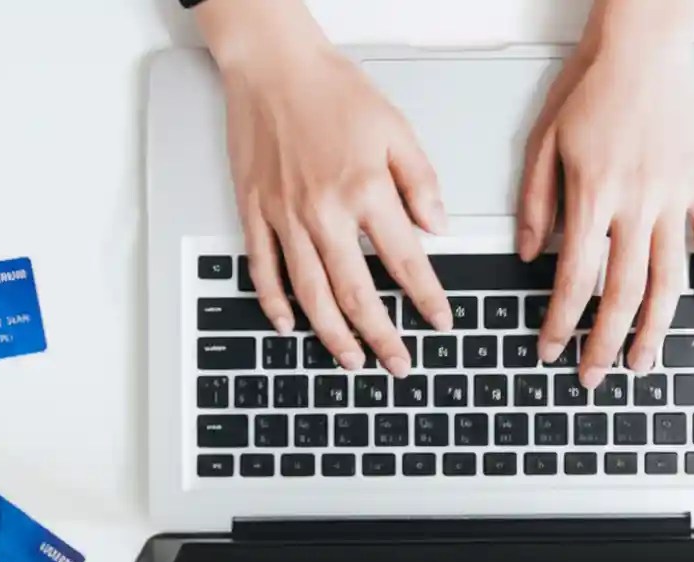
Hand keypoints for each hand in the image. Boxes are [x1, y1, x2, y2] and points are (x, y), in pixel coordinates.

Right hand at [197, 0, 451, 376]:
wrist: (273, 66)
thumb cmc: (333, 91)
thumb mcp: (397, 129)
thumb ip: (421, 183)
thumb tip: (438, 227)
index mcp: (365, 190)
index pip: (405, 261)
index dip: (426, 299)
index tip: (439, 323)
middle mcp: (323, 211)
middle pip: (357, 292)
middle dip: (382, 336)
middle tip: (398, 364)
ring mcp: (284, 216)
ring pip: (310, 293)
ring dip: (333, 334)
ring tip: (352, 359)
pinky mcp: (254, 211)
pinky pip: (263, 269)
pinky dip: (274, 302)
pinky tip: (287, 324)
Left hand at [517, 0, 693, 388]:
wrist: (643, 48)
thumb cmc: (591, 89)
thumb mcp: (543, 143)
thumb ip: (535, 203)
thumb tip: (526, 254)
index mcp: (594, 196)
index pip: (575, 279)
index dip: (561, 323)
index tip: (551, 349)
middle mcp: (638, 204)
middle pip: (623, 294)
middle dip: (604, 343)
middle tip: (594, 376)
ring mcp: (676, 199)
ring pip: (669, 281)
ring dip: (656, 330)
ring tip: (643, 362)